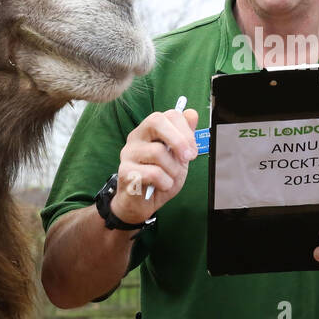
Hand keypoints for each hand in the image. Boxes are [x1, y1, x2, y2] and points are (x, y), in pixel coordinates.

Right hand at [111, 107, 198, 224]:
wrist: (141, 204)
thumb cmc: (160, 178)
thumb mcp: (178, 157)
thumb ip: (185, 136)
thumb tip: (192, 113)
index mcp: (150, 130)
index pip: (168, 115)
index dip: (185, 130)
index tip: (193, 150)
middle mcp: (136, 137)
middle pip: (156, 121)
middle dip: (179, 139)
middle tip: (189, 157)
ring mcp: (128, 153)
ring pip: (157, 151)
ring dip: (173, 169)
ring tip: (170, 178)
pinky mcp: (125, 172)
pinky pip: (153, 173)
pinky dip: (165, 182)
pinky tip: (161, 186)